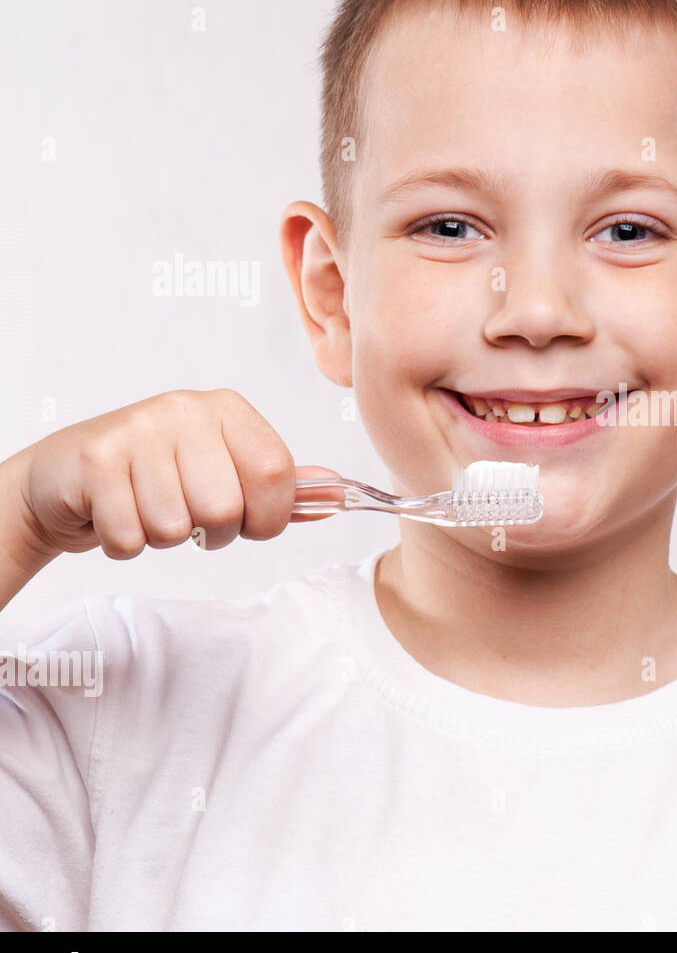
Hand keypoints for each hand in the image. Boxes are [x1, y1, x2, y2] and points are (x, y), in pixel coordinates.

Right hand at [12, 388, 335, 559]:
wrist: (66, 477)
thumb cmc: (156, 477)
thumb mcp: (223, 471)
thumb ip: (279, 486)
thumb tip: (335, 494)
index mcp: (228, 410)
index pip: (277, 472)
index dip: (269, 516)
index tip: (250, 522)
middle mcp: (185, 410)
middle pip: (226, 509)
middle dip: (211, 534)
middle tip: (188, 516)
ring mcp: (138, 430)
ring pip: (177, 527)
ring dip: (164, 537)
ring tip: (148, 508)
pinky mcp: (96, 460)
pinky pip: (131, 537)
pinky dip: (126, 543)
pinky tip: (118, 514)